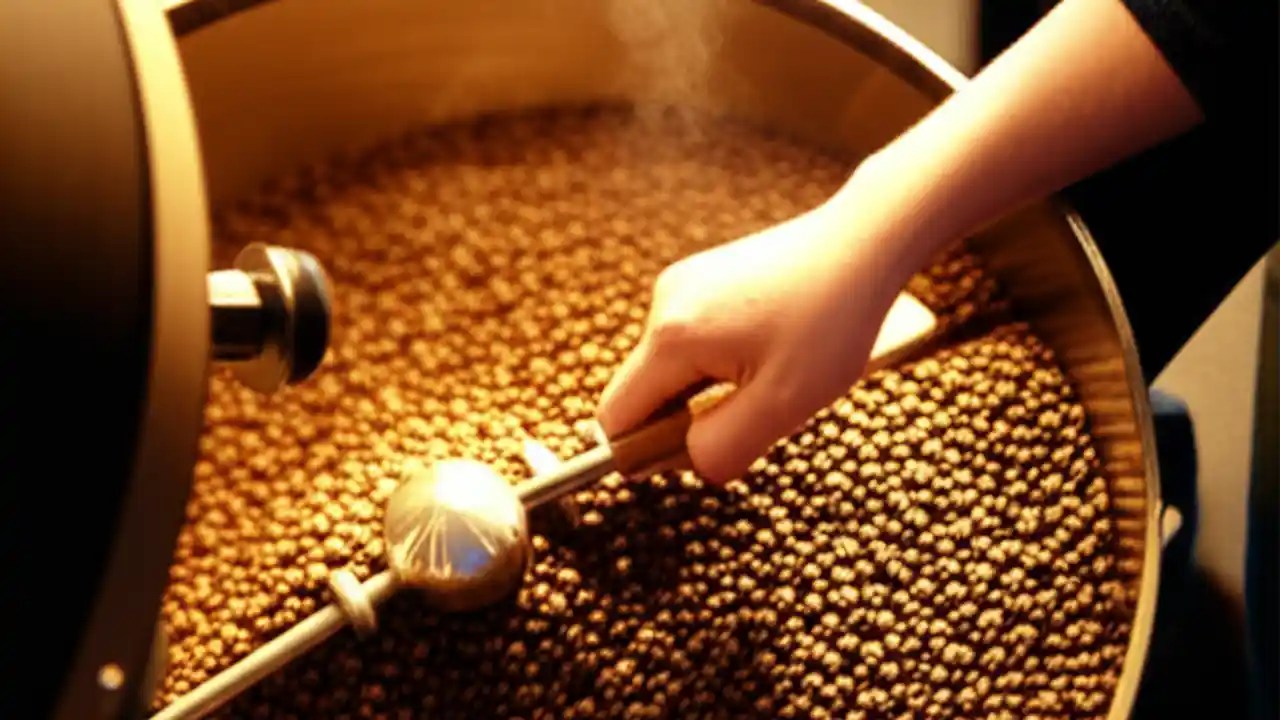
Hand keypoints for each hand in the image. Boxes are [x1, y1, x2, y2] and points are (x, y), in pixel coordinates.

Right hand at [596, 189, 910, 482]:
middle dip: (683, 419)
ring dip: (706, 390)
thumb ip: (722, 446)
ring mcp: (681, 283)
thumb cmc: (832, 320)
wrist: (863, 242)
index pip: (615, 416)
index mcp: (672, 336)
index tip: (697, 455)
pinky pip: (689, 340)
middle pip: (641, 392)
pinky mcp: (701, 276)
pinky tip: (770, 348)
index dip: (641, 451)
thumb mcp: (783, 404)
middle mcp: (664, 302)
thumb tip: (686, 460)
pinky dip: (718, 361)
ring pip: (669, 368)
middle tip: (752, 416)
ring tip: (772, 374)